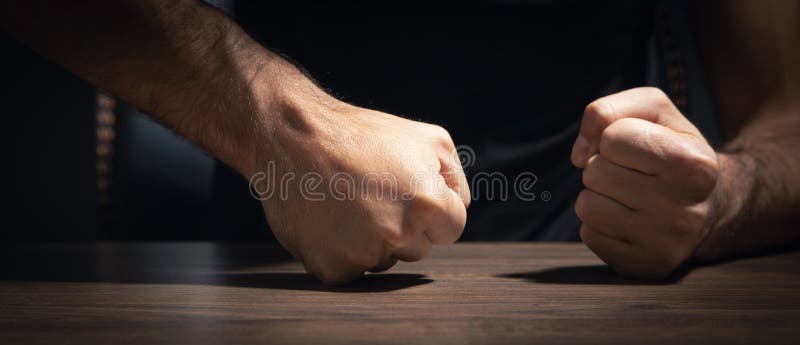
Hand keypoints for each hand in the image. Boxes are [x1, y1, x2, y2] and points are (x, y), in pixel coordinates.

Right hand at [247, 82, 469, 283]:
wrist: (293, 136)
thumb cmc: (363, 134)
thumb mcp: (429, 139)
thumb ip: (455, 180)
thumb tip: (457, 209)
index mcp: (429, 204)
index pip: (452, 229)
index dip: (432, 208)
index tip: (406, 190)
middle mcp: (399, 235)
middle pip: (419, 248)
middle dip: (404, 225)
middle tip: (373, 192)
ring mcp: (363, 255)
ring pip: (386, 260)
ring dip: (375, 240)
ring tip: (349, 202)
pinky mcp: (332, 268)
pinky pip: (352, 271)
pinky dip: (343, 251)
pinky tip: (331, 220)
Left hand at [570, 87, 719, 277]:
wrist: (711, 205)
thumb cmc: (673, 148)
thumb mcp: (654, 110)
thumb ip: (609, 110)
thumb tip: (578, 156)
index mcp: (693, 164)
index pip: (613, 137)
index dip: (614, 136)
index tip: (637, 145)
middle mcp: (685, 209)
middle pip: (595, 172)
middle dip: (604, 166)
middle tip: (632, 173)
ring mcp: (665, 243)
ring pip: (587, 206)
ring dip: (597, 194)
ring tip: (628, 195)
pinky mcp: (646, 265)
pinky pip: (589, 235)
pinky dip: (599, 223)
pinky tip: (628, 219)